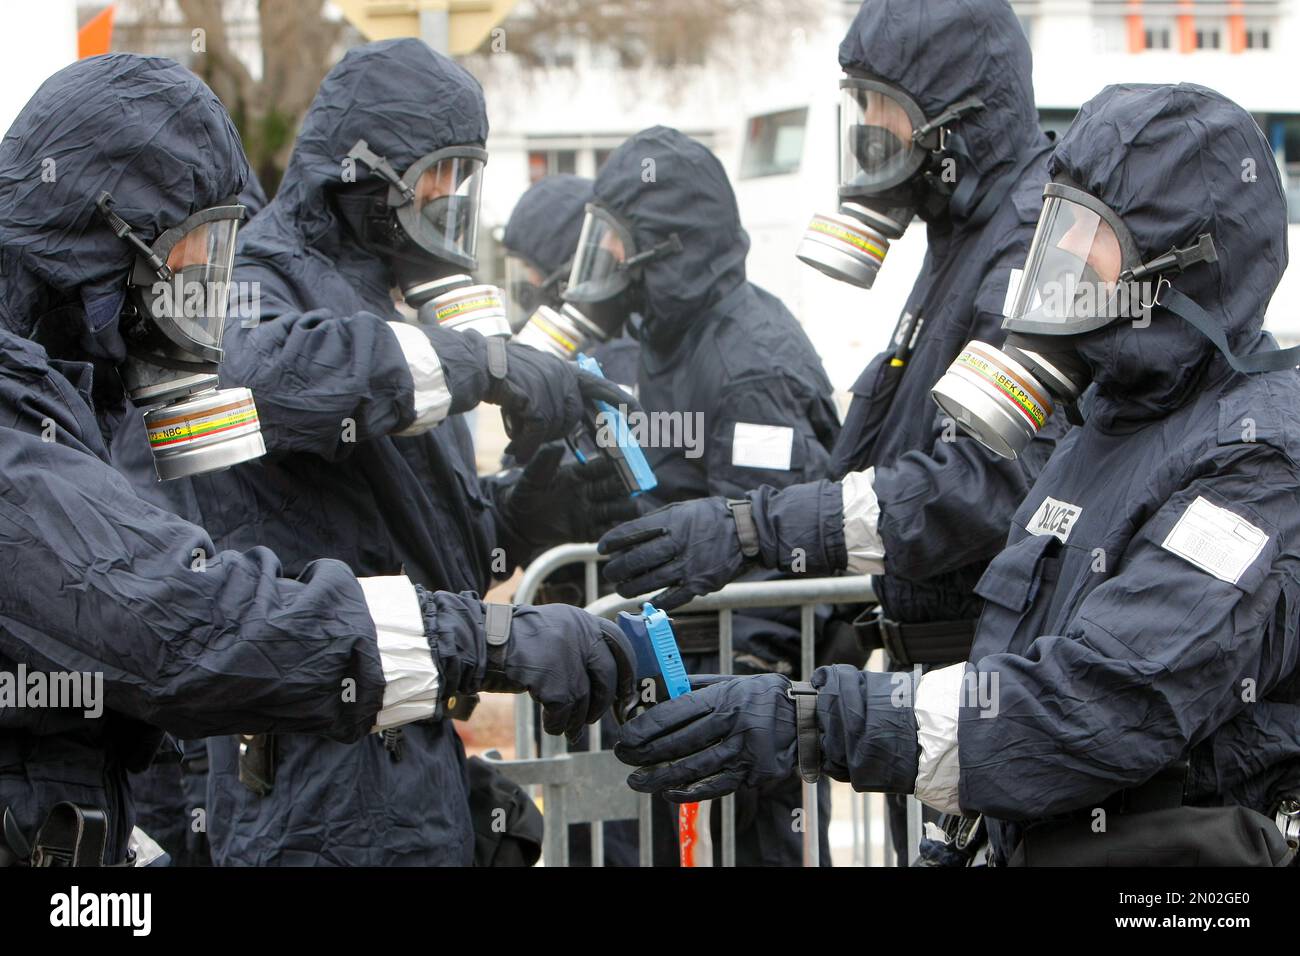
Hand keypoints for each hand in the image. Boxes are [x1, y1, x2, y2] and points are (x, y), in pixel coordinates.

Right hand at [427, 327, 637, 461]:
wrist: (479, 364)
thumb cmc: (505, 375)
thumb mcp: (539, 379)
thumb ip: (557, 395)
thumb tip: (570, 426)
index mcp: (569, 372)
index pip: (604, 388)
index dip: (624, 404)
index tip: (642, 420)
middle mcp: (565, 378)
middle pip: (574, 420)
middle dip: (572, 438)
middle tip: (578, 452)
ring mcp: (552, 390)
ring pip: (554, 430)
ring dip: (533, 439)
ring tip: (516, 442)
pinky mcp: (537, 403)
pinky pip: (537, 435)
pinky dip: (525, 446)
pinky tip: (514, 454)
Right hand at [485, 603, 635, 741]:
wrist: (479, 641)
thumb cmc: (511, 641)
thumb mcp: (552, 633)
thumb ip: (577, 647)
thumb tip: (602, 678)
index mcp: (581, 620)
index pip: (620, 644)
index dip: (626, 672)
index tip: (627, 694)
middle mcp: (579, 633)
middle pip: (608, 675)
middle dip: (604, 702)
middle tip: (594, 718)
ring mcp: (567, 655)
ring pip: (585, 697)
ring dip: (577, 719)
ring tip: (570, 730)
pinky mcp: (553, 678)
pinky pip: (564, 710)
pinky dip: (558, 723)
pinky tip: (552, 725)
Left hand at [498, 442, 642, 548]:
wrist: (518, 519)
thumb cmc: (525, 492)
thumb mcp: (532, 475)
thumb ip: (543, 460)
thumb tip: (556, 445)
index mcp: (579, 474)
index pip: (602, 467)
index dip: (615, 463)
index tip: (627, 459)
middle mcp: (589, 492)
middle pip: (614, 488)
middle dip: (626, 486)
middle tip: (637, 484)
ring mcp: (589, 512)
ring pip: (614, 509)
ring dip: (625, 508)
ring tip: (635, 508)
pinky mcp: (585, 531)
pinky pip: (603, 531)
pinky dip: (613, 530)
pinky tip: (622, 531)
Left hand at [597, 496, 748, 608]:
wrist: (748, 531)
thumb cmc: (713, 517)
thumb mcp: (684, 508)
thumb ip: (658, 519)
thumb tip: (631, 531)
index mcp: (672, 522)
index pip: (633, 532)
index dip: (613, 541)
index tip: (602, 548)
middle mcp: (678, 543)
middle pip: (637, 559)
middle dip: (618, 568)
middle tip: (609, 573)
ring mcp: (689, 565)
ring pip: (650, 581)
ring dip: (631, 587)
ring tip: (622, 589)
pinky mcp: (700, 583)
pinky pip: (673, 597)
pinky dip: (657, 601)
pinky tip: (646, 603)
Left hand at [614, 674, 797, 800]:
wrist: (810, 719)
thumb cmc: (766, 698)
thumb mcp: (736, 681)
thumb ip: (701, 686)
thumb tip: (664, 687)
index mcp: (725, 697)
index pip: (677, 712)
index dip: (648, 726)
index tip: (626, 735)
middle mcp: (732, 722)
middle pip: (680, 741)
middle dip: (646, 752)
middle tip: (623, 757)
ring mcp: (744, 749)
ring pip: (695, 766)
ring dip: (661, 777)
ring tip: (637, 781)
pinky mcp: (753, 772)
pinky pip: (716, 785)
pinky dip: (691, 791)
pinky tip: (670, 793)